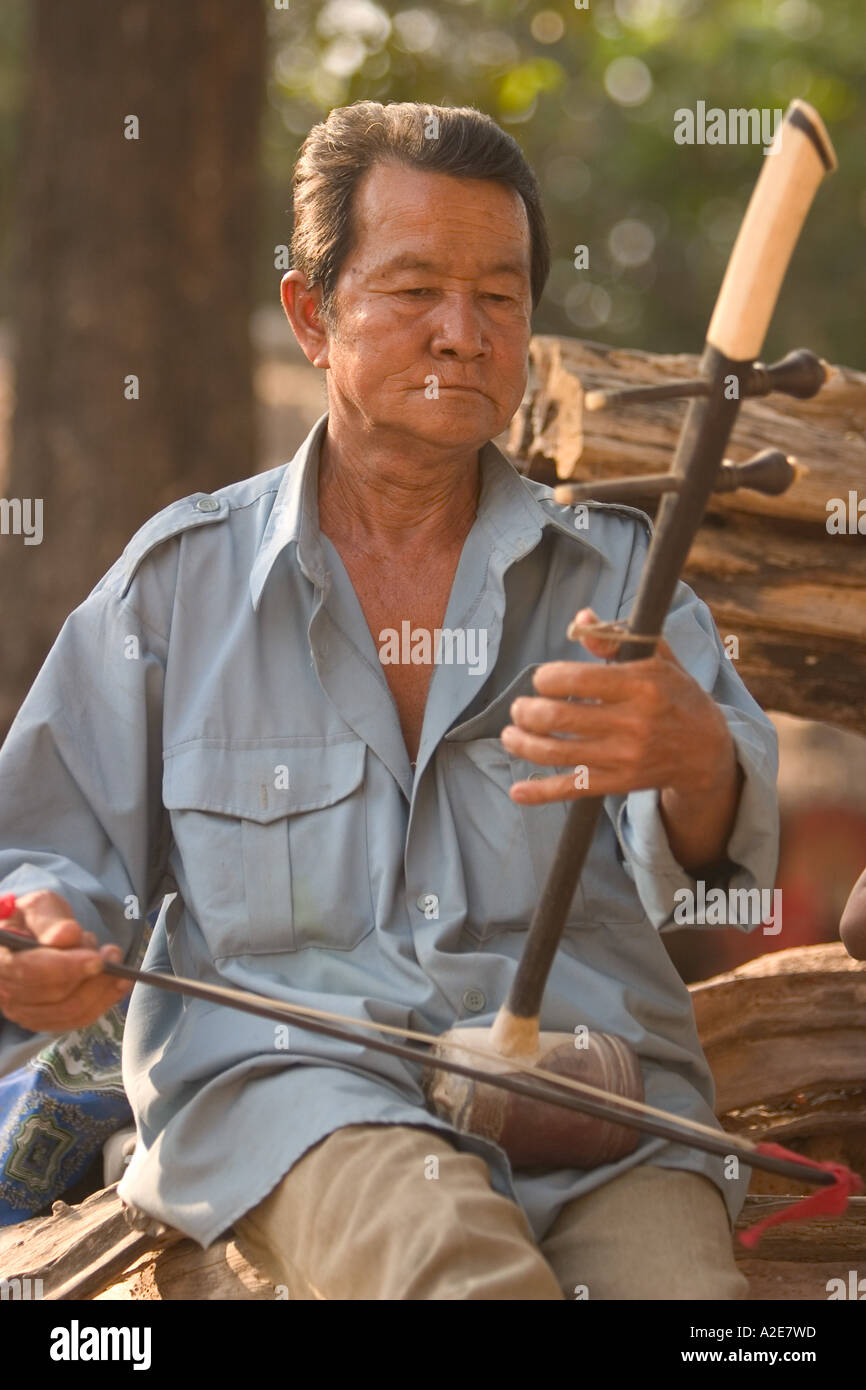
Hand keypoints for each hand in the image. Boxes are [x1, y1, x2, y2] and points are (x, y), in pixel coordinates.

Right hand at [0, 890, 130, 1032]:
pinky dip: (103, 1002)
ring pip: (69, 1011)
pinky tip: (119, 984)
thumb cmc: (35, 919)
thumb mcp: (40, 907)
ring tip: (115, 959)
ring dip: (101, 988)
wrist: (35, 936)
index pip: (30, 971)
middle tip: (113, 952)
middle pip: (54, 995)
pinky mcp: (43, 1020)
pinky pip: (77, 1019)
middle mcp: (5, 990)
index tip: (97, 959)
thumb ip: (50, 920)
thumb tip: (66, 936)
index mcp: (0, 958)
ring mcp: (23, 1010)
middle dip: (92, 976)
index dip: (66, 968)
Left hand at [500, 608, 741, 871]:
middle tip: (520, 708)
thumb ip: (615, 637)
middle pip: (558, 718)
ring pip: (557, 753)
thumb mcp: (656, 658)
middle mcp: (631, 723)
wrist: (706, 750)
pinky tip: (517, 791)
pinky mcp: (618, 782)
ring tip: (511, 735)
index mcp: (640, 685)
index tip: (542, 679)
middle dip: (526, 711)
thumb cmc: (675, 694)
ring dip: (522, 744)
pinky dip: (541, 792)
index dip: (547, 678)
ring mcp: (623, 757)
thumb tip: (580, 619)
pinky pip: (573, 788)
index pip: (576, 680)